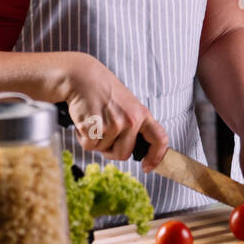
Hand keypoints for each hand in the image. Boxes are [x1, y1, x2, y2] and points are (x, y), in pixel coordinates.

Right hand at [59, 53, 168, 170]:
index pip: (160, 139)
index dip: (156, 157)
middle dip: (111, 151)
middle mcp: (131, 120)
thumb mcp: (128, 105)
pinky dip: (83, 138)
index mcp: (142, 114)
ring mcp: (114, 124)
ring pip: (103, 151)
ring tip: (95, 120)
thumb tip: (136, 150)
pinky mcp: (95, 127)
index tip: (147, 166)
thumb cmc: (105, 93)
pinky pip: (89, 147)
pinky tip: (85, 121)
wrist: (84, 77)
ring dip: (96, 141)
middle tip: (104, 134)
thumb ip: (135, 125)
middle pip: (124, 154)